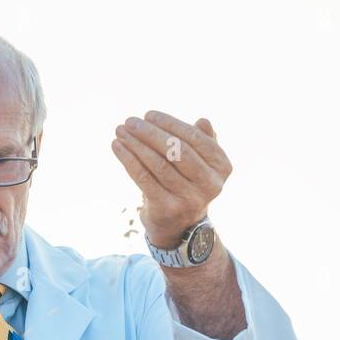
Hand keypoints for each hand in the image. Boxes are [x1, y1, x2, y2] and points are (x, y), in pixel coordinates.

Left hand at [111, 111, 232, 248]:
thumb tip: (204, 121)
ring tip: (120, 131)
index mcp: (221, 167)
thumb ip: (203, 140)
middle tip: (130, 121)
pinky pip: (144, 179)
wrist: (180, 225)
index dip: (170, 124)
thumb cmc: (187, 181)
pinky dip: (128, 160)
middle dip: (150, 133)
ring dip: (135, 144)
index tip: (148, 115)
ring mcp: (190, 199)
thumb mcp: (200, 162)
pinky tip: (117, 146)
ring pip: (158, 164)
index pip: (195, 138)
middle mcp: (210, 185)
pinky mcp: (168, 209)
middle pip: (177, 151)